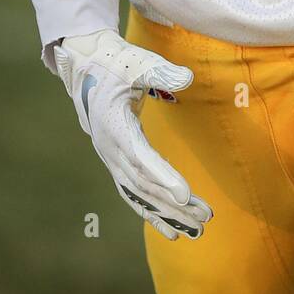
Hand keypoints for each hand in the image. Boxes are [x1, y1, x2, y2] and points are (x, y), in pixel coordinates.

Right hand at [54, 29, 212, 240]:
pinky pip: (134, 195)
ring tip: (197, 230)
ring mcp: (111, 160)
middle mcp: (109, 149)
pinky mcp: (118, 164)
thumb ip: (160, 71)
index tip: (185, 194)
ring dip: (168, 213)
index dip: (161, 176)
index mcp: (112, 124)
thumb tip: (187, 78)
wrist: (88, 69)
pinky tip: (173, 231)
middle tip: (204, 216)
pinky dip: (153, 213)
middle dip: (173, 202)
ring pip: (140, 195)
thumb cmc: (118, 63)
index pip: (139, 156)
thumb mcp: (137, 61)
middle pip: (143, 183)